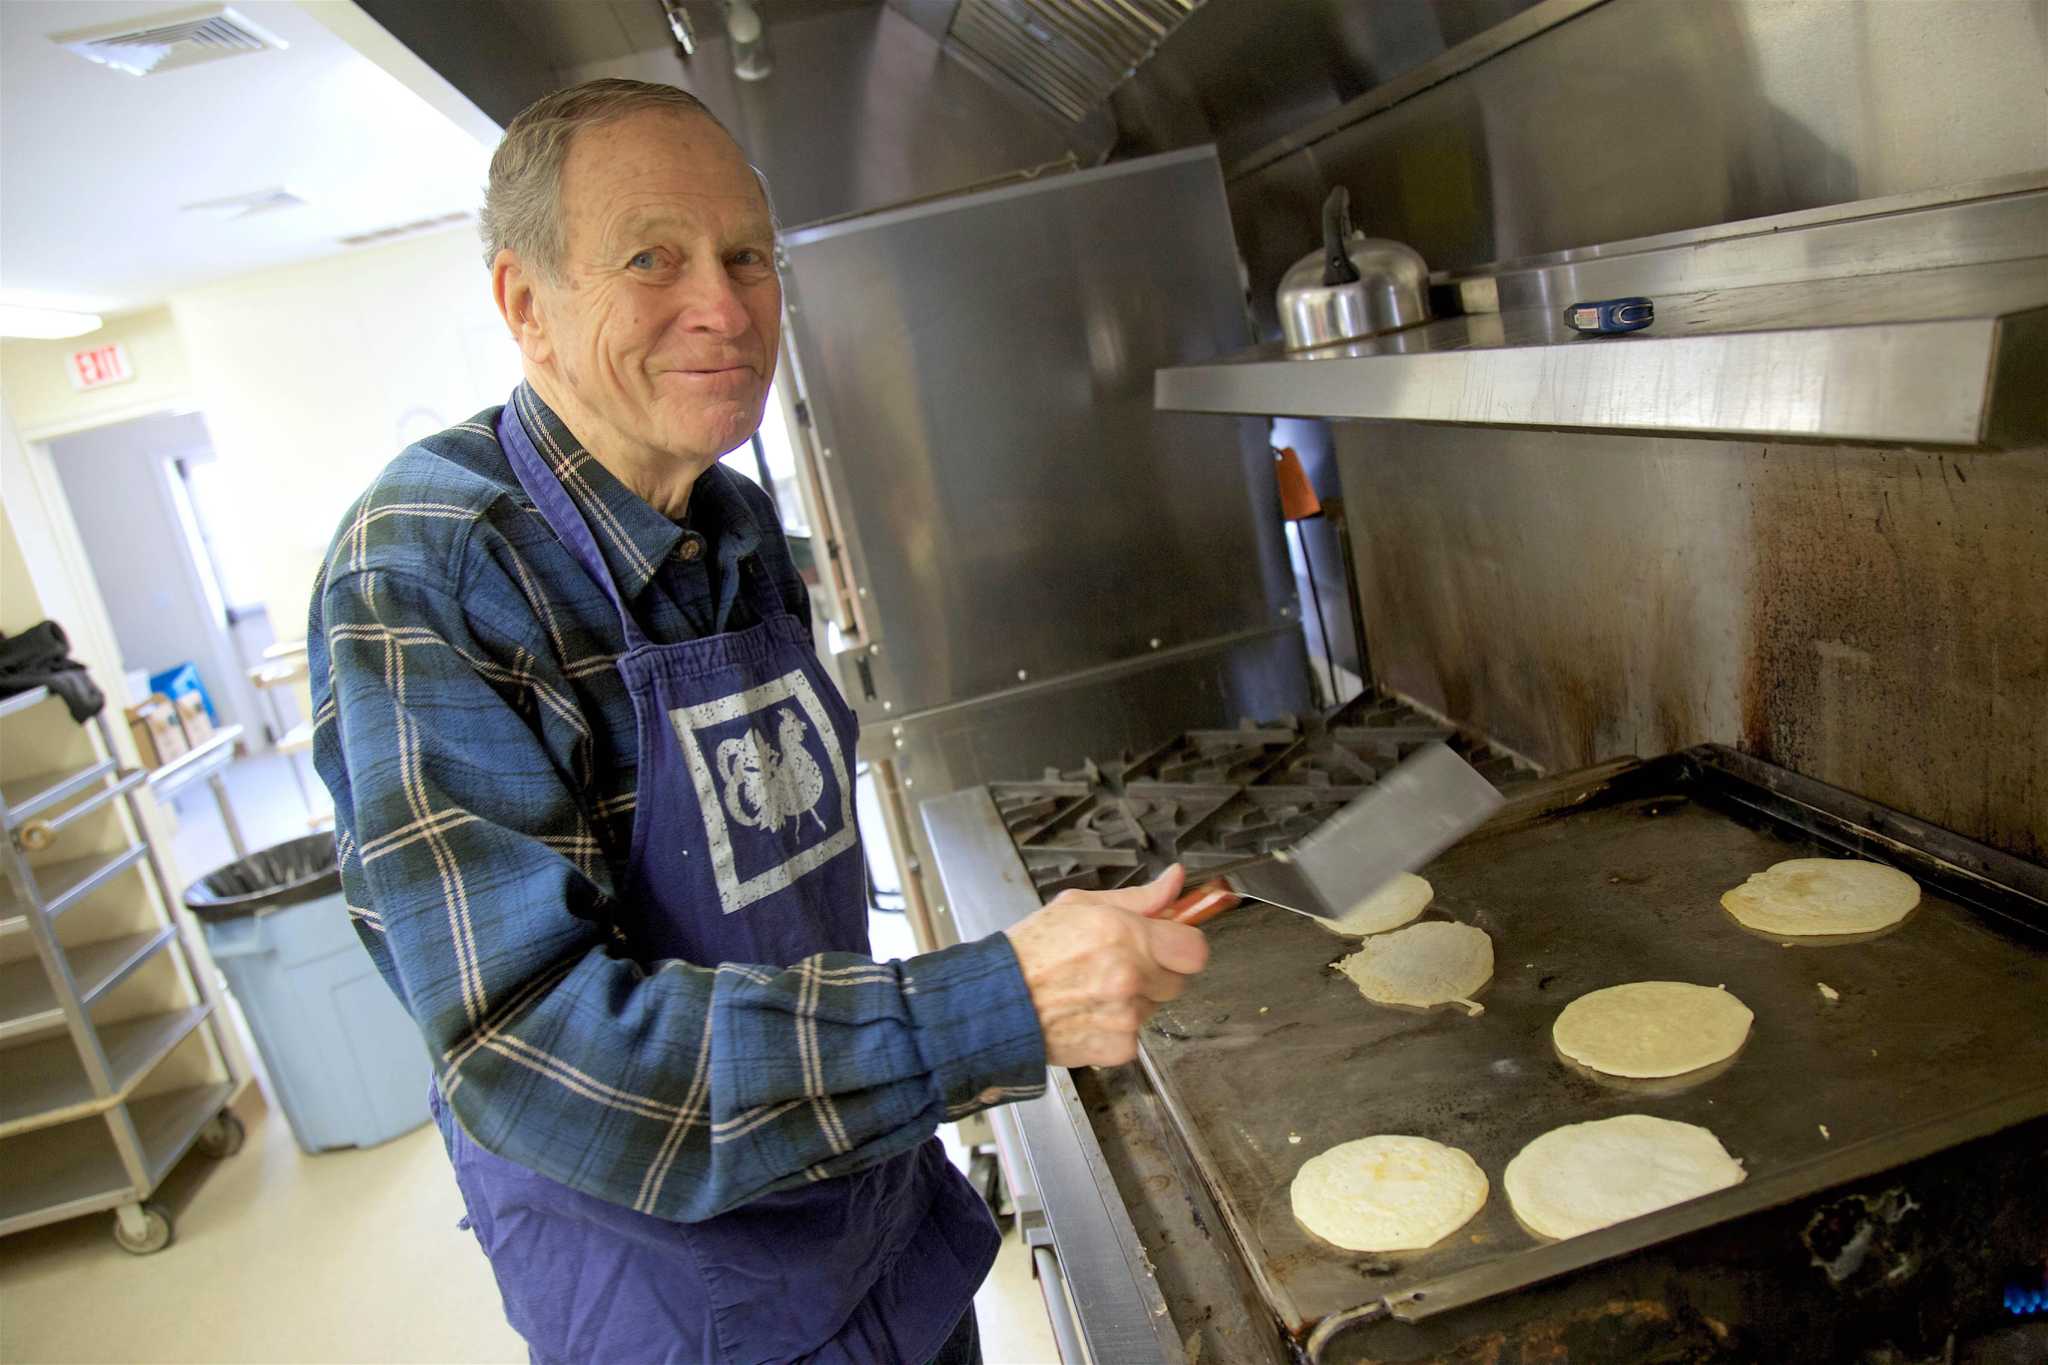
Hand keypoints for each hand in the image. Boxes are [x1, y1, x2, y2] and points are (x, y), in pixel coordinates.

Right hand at [1004, 865, 1210, 1067]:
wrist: (996, 1002)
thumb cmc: (1031, 951)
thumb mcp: (1080, 906)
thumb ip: (1138, 898)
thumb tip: (1174, 880)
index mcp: (1125, 935)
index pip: (1195, 949)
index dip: (1183, 945)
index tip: (1169, 945)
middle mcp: (1130, 978)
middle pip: (1178, 980)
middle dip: (1156, 972)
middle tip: (1119, 965)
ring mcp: (1126, 1017)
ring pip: (1153, 1007)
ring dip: (1134, 1000)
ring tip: (1092, 989)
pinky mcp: (1118, 1048)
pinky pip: (1134, 1035)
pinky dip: (1116, 1029)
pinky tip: (1086, 1014)